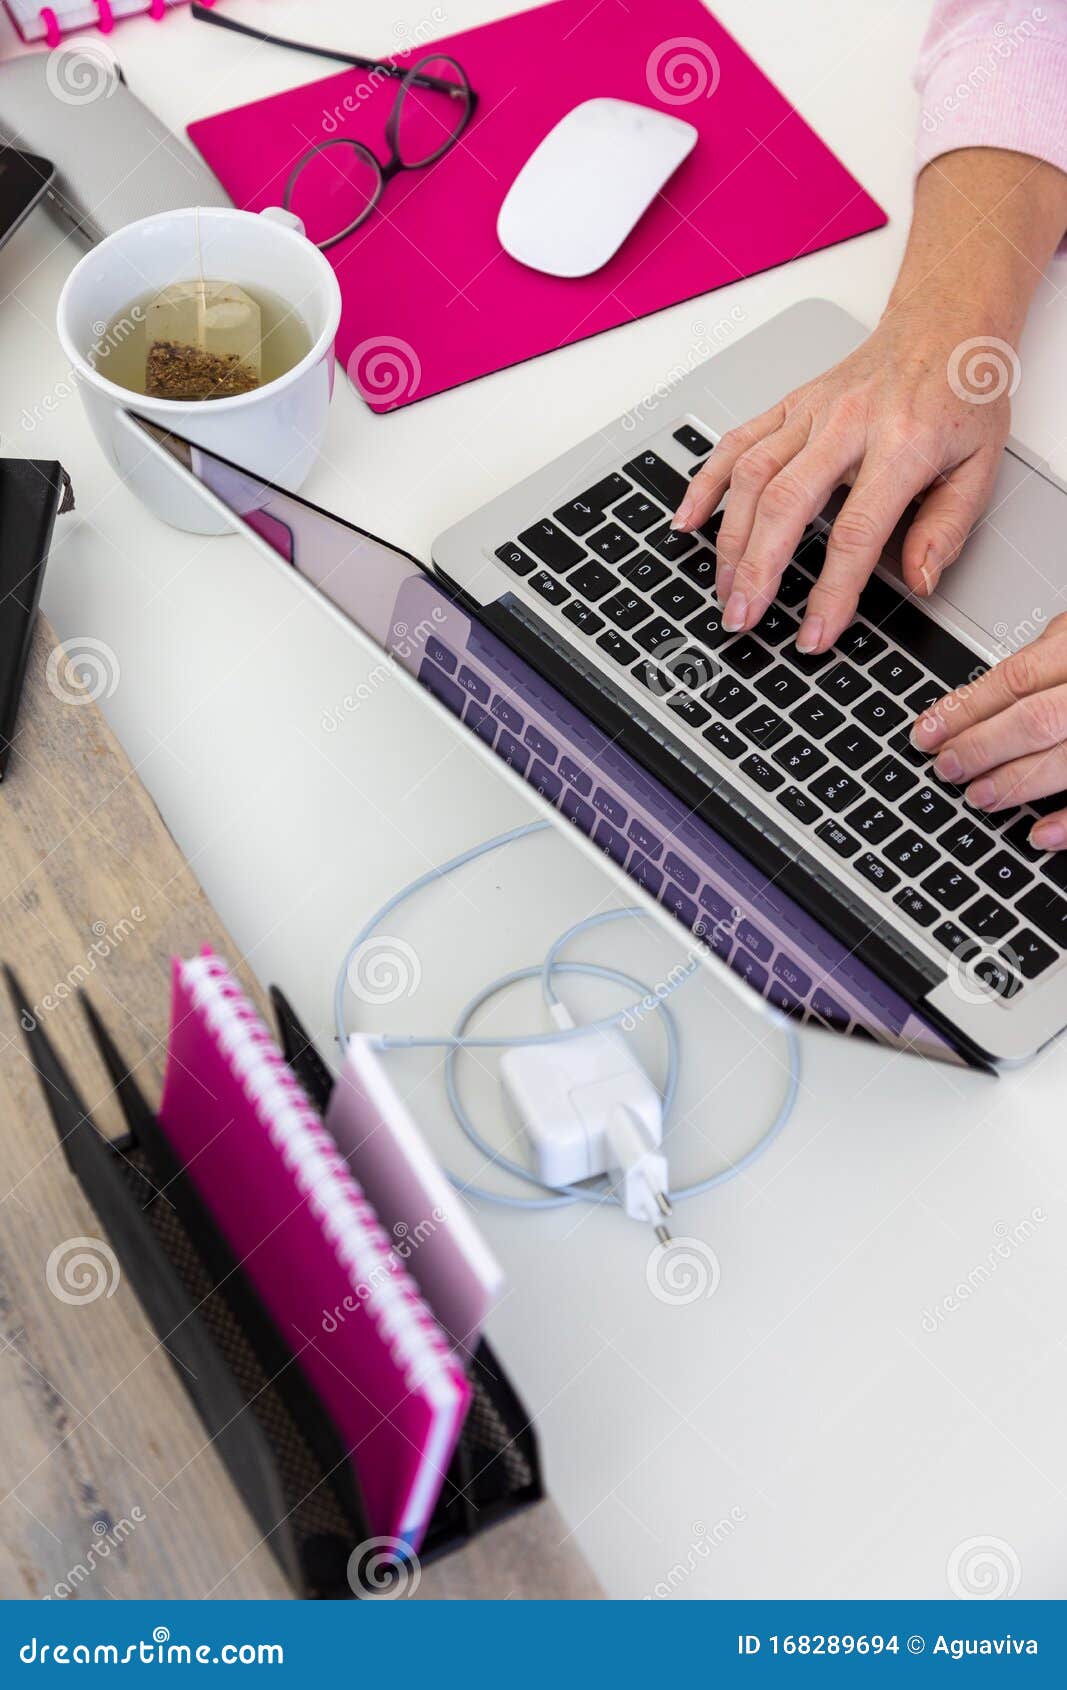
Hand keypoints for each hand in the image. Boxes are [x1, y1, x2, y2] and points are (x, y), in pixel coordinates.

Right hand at [671, 303, 1011, 653]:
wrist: (945, 325)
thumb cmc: (960, 396)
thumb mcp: (980, 467)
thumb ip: (948, 529)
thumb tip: (918, 582)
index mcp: (903, 444)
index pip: (856, 532)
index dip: (831, 591)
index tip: (815, 634)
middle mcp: (848, 424)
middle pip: (786, 504)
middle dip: (757, 569)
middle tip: (742, 617)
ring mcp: (811, 411)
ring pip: (752, 476)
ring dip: (729, 538)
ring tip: (724, 588)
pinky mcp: (789, 405)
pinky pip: (736, 442)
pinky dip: (706, 483)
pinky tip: (690, 520)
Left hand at [911, 617, 1066, 849]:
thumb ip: (1047, 657)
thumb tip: (980, 698)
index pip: (1014, 680)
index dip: (963, 709)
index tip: (926, 732)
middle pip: (1034, 719)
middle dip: (980, 748)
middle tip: (946, 768)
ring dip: (1016, 783)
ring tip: (979, 797)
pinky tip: (1039, 835)